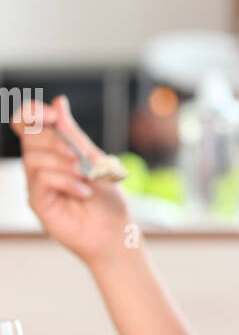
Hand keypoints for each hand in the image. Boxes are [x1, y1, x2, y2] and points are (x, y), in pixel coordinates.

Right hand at [11, 95, 130, 265]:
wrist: (115, 232)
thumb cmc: (108, 198)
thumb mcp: (95, 159)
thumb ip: (73, 134)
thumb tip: (59, 102)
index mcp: (54, 150)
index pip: (28, 123)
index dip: (33, 113)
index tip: (52, 115)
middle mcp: (41, 165)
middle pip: (30, 137)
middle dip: (56, 141)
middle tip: (81, 158)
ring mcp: (36, 184)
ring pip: (33, 158)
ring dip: (63, 163)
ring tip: (85, 176)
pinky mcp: (37, 202)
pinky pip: (41, 179)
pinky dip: (66, 181)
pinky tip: (83, 192)